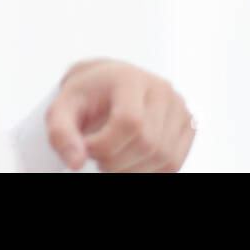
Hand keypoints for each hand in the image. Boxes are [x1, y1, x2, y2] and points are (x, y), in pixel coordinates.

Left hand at [46, 59, 194, 171]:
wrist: (107, 84)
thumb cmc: (85, 97)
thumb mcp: (62, 109)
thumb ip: (61, 134)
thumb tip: (76, 162)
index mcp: (131, 79)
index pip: (130, 122)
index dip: (106, 146)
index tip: (88, 148)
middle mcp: (161, 89)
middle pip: (148, 143)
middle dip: (116, 162)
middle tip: (99, 157)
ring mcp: (178, 106)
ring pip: (164, 157)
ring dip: (133, 170)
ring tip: (114, 158)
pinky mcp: (188, 123)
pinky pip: (174, 162)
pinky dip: (150, 171)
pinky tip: (132, 161)